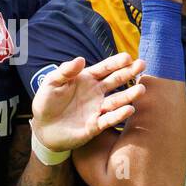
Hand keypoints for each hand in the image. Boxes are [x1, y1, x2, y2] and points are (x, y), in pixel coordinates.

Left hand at [31, 53, 145, 151]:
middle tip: (142, 65)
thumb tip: (81, 59)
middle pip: (115, 81)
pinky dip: (119, 115)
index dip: (116, 62)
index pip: (104, 68)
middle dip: (128, 73)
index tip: (128, 57)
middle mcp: (95, 92)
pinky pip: (109, 119)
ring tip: (141, 89)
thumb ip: (65, 71)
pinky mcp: (96, 125)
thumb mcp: (52, 83)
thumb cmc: (46, 102)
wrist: (43, 128)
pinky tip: (129, 109)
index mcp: (86, 79)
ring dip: (129, 95)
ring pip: (117, 100)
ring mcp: (97, 108)